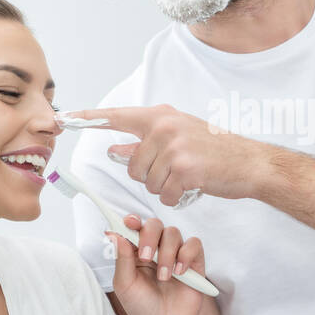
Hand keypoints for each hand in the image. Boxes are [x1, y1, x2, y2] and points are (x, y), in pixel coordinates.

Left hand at [64, 104, 265, 205]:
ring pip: (147, 182)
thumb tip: (114, 150)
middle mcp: (164, 128)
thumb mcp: (178, 138)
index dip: (89, 118)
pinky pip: (164, 195)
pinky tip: (194, 186)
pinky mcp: (184, 170)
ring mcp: (174, 149)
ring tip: (188, 176)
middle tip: (177, 170)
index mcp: (161, 117)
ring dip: (165, 187)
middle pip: (132, 165)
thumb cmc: (215, 149)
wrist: (250, 162)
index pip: (117, 116)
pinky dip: (177, 197)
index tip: (63, 118)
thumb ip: (145, 143)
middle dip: (150, 175)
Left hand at [107, 214, 205, 314]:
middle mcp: (156, 248)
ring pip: (174, 233)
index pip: (135, 228)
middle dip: (150, 236)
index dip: (132, 221)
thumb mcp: (125, 285)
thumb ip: (121, 258)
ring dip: (167, 254)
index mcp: (136, 251)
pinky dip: (186, 256)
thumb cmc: (141, 307)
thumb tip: (114, 234)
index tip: (129, 222)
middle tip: (146, 257)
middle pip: (155, 224)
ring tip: (163, 277)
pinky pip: (194, 244)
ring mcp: (176, 254)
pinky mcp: (194, 262)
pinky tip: (180, 273)